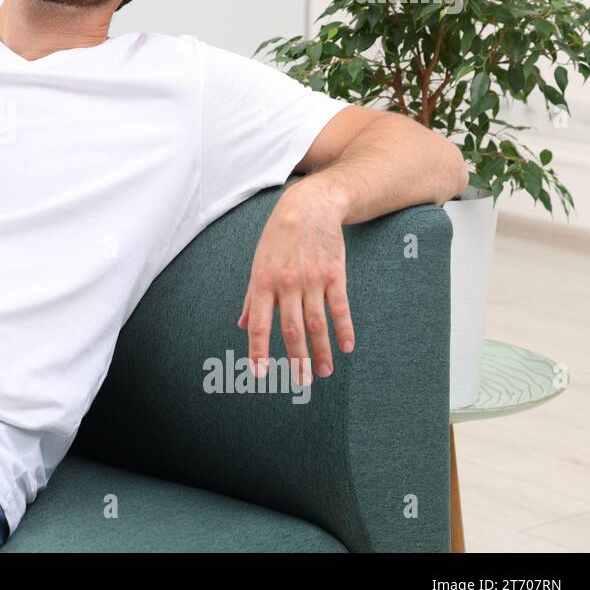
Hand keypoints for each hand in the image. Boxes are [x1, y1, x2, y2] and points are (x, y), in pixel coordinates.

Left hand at [236, 183, 355, 384]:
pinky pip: (340, 307)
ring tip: (323, 372)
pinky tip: (346, 346)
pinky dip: (344, 328)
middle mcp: (286, 283)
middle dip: (296, 359)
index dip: (259, 350)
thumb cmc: (278, 237)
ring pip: (317, 323)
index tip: (261, 374)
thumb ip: (252, 298)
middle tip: (301, 382)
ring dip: (321, 350)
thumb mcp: (258, 263)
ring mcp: (312, 279)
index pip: (260, 324)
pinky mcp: (335, 274)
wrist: (309, 206)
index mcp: (262, 282)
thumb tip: (242, 326)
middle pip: (292, 329)